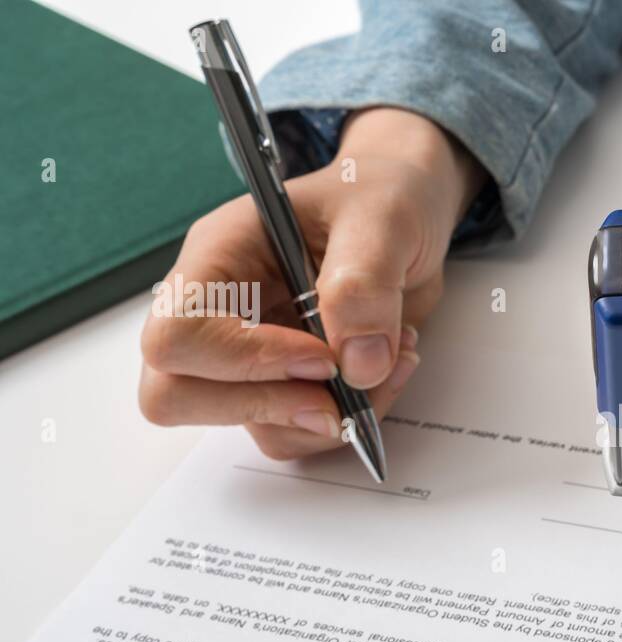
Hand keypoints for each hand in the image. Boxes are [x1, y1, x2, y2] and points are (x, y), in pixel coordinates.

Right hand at [139, 108, 485, 459]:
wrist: (411, 213)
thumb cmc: (382, 196)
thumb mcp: (384, 218)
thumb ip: (366, 283)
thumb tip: (356, 364)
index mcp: (219, 256)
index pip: (177, 334)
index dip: (244, 361)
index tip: (324, 357)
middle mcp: (221, 311)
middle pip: (174, 396)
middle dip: (266, 406)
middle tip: (343, 386)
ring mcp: (251, 354)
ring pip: (249, 425)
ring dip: (329, 415)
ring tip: (389, 360)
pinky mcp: (289, 381)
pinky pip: (299, 430)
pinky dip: (350, 418)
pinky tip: (387, 368)